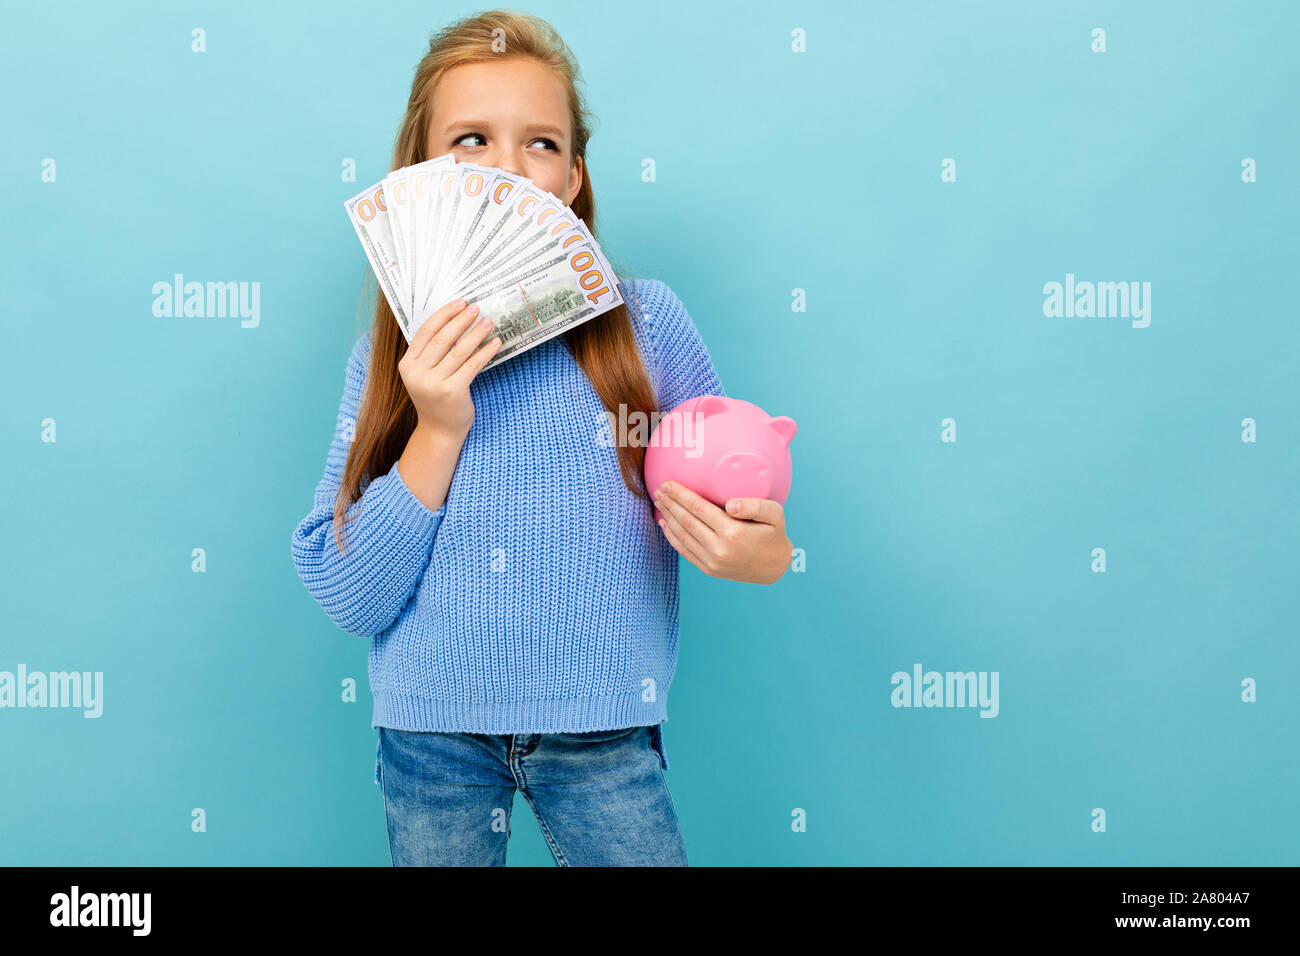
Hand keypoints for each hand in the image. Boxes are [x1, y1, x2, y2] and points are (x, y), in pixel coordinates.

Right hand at [399, 298, 500, 436]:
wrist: (439, 431)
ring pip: (458, 352)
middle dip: (460, 321)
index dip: (443, 315)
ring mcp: (433, 384)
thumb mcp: (426, 374)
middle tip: (476, 308)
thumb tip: (457, 321)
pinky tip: (495, 343)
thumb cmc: (436, 398)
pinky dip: (485, 353)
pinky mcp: (452, 392)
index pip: (424, 332)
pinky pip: (471, 366)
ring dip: (475, 334)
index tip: (459, 303)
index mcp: (407, 365)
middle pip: (441, 339)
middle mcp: (417, 374)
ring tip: (488, 322)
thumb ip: (432, 353)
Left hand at [653, 481, 792, 584]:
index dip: (680, 495)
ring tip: (659, 502)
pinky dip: (671, 537)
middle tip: (658, 490)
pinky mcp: (708, 569)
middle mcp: (719, 548)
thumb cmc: (774, 535)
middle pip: (686, 521)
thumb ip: (754, 505)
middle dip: (670, 503)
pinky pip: (684, 551)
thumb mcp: (775, 514)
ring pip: (682, 535)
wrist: (775, 568)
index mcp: (732, 532)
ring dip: (667, 517)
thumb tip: (729, 504)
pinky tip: (664, 524)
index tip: (668, 483)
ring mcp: (712, 561)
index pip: (698, 508)